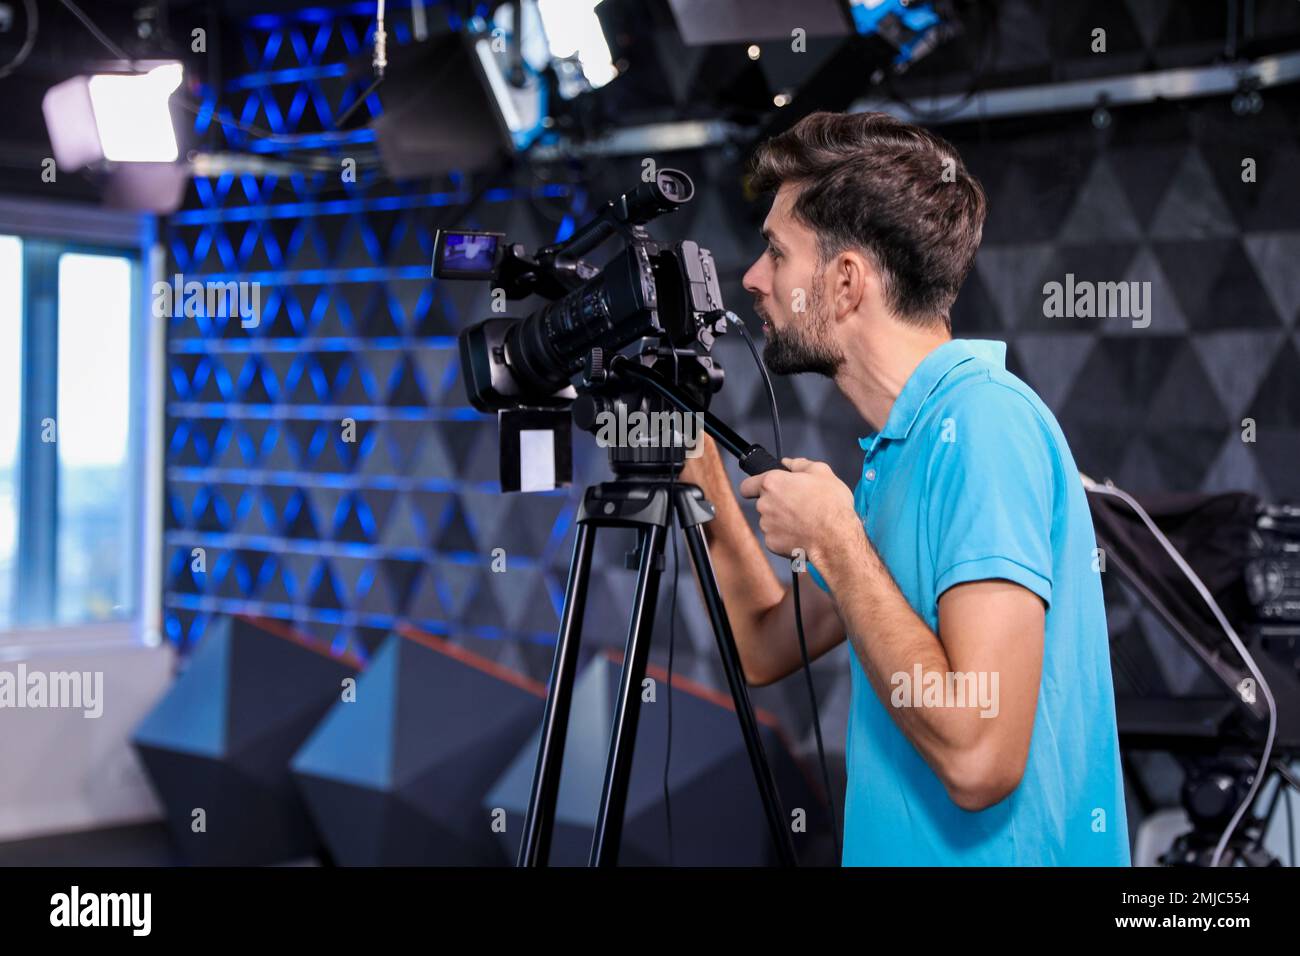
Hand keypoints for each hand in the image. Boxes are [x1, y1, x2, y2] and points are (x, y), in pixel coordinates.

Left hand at [738, 457, 856, 561]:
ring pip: (769, 521)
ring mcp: (767, 525)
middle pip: (763, 503)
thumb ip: (800, 464)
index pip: (747, 485)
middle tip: (797, 504)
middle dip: (776, 503)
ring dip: (781, 520)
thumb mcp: (822, 472)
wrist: (835, 538)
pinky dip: (785, 536)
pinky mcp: (772, 543)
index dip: (753, 487)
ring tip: (803, 520)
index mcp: (773, 483)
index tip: (761, 490)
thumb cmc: (830, 506)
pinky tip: (801, 533)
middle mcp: (765, 504)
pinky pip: (775, 537)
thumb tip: (789, 462)